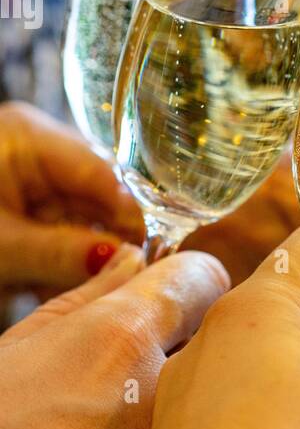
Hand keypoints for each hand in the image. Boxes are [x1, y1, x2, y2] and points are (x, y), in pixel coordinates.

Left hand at [0, 103, 140, 292]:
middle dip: (107, 242)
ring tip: (86, 293)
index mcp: (30, 136)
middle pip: (96, 196)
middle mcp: (33, 149)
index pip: (106, 173)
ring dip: (82, 259)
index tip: (156, 260)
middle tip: (127, 285)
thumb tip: (128, 263)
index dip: (134, 218)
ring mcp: (22, 177)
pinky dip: (57, 262)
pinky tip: (58, 290)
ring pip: (76, 219)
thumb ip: (67, 254)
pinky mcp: (12, 207)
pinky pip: (52, 231)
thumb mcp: (2, 249)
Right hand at [0, 246, 228, 428]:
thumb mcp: (12, 355)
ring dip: (192, 410)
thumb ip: (84, 300)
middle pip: (219, 344)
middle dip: (195, 349)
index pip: (203, 276)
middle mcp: (168, 393)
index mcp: (120, 339)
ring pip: (218, 407)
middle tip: (138, 375)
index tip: (179, 295)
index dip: (192, 282)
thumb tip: (128, 260)